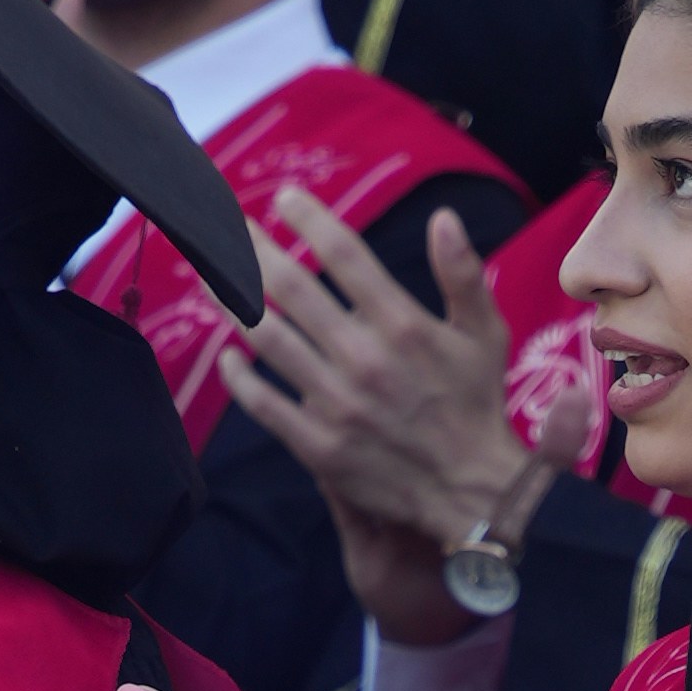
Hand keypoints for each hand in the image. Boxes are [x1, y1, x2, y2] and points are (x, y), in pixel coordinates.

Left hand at [221, 189, 538, 550]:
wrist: (471, 492)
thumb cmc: (476, 406)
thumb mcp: (485, 334)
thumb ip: (462, 274)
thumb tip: (442, 217)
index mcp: (403, 324)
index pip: (344, 254)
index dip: (308, 219)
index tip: (284, 198)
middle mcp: (364, 358)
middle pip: (291, 288)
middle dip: (251, 248)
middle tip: (226, 223)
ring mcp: (336, 403)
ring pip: (266, 339)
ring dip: (229, 300)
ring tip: (206, 273)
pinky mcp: (318, 446)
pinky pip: (263, 404)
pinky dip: (238, 377)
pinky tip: (227, 355)